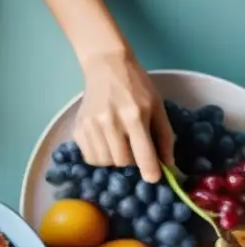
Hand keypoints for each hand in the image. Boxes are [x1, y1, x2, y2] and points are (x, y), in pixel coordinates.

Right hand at [74, 52, 174, 182]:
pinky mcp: (78, 128)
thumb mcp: (157, 106)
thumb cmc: (137, 85)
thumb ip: (163, 136)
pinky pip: (89, 156)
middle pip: (122, 161)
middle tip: (135, 150)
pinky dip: (100, 157)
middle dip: (132, 162)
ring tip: (119, 146)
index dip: (149, 170)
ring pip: (104, 161)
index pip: (142, 151)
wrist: (106, 67)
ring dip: (115, 160)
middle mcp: (110, 121)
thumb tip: (168, 164)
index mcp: (134, 114)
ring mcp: (90, 125)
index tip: (154, 179)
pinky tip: (105, 144)